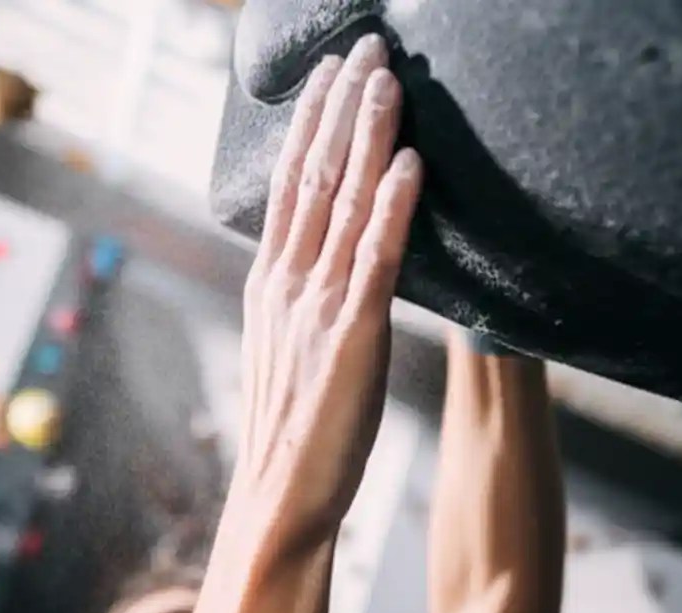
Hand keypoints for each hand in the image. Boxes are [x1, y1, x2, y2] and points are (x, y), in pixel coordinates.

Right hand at [235, 34, 422, 533]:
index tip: (331, 74)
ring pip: (344, 204)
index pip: (290, 184)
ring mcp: (317, 305)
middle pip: (314, 176)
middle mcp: (287, 282)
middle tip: (365, 46)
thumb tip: (331, 252)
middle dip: (341, 106)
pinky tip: (411, 165)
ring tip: (389, 78)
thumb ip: (305, 294)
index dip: (312, 123)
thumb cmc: (295, 425)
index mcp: (270, 281)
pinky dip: (393, 208)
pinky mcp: (352, 336)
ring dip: (368, 136)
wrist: (281, 496)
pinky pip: (375, 260)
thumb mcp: (289, 344)